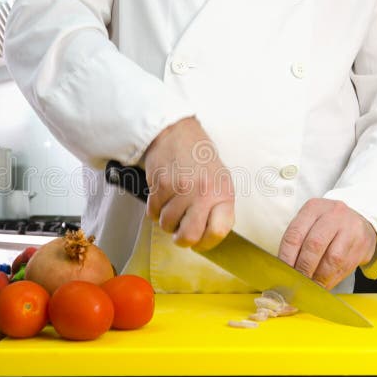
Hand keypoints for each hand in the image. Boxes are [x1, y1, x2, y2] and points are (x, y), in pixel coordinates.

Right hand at [143, 117, 234, 250]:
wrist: (177, 134)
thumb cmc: (199, 160)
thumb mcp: (220, 181)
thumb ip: (218, 208)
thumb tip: (208, 238)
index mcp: (223, 193)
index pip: (218, 231)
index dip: (207, 243)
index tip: (200, 242)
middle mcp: (204, 192)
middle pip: (189, 236)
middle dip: (181, 239)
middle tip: (180, 233)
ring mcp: (182, 188)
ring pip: (167, 225)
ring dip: (166, 221)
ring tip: (171, 206)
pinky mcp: (161, 184)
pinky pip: (153, 212)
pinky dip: (154, 209)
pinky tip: (162, 197)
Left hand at [278, 198, 376, 289]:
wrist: (359, 221)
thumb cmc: (326, 225)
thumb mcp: (310, 222)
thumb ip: (297, 241)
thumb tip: (284, 269)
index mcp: (313, 208)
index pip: (295, 234)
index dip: (287, 256)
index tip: (283, 272)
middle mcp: (333, 215)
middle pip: (314, 245)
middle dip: (303, 268)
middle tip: (296, 282)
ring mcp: (350, 229)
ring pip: (332, 259)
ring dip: (318, 278)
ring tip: (309, 287)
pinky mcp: (362, 244)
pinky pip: (344, 267)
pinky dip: (331, 280)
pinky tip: (323, 285)